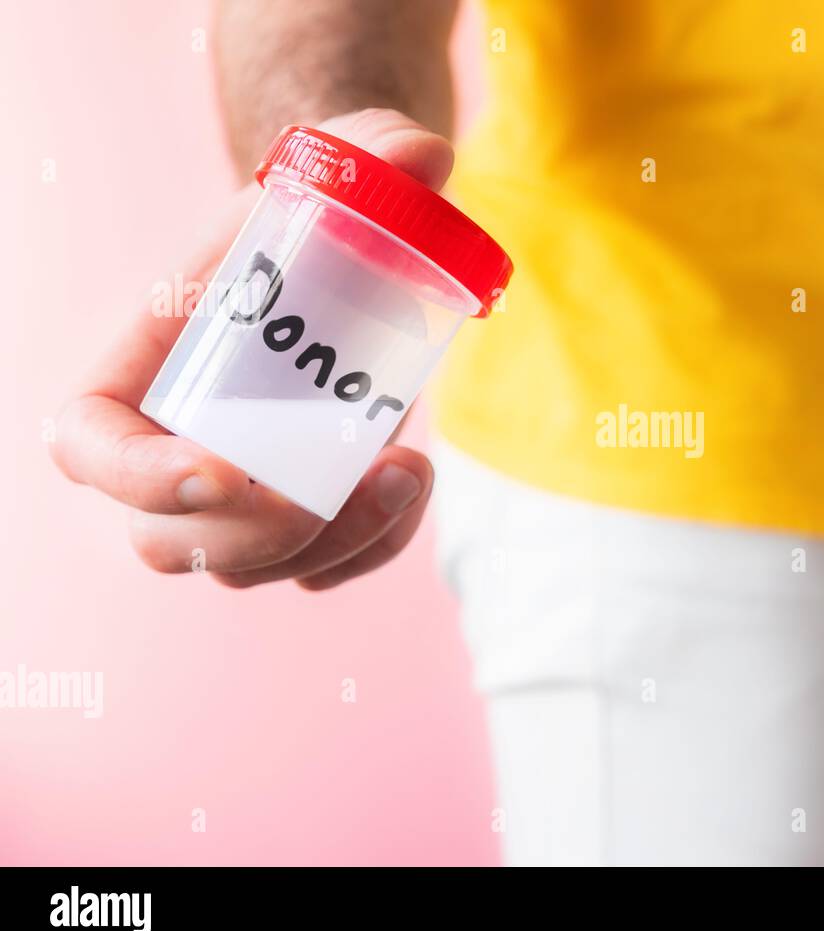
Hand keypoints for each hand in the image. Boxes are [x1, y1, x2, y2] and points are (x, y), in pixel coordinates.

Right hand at [51, 109, 454, 589]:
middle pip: (169, 539)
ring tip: (409, 471)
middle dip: (253, 534)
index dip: (134, 477)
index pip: (88, 446)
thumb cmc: (314, 221)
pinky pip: (323, 570)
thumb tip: (421, 154)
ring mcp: (236, 497)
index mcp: (139, 370)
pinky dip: (371, 549)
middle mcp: (172, 447)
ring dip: (330, 544)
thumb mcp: (334, 177)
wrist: (354, 261)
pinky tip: (412, 488)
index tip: (221, 470)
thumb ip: (367, 155)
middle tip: (333, 489)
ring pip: (252, 567)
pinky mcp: (302, 519)